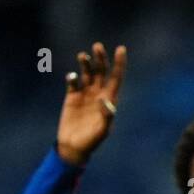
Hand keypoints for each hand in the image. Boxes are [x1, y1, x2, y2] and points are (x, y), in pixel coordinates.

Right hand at [56, 42, 126, 165]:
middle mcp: (98, 94)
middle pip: (101, 71)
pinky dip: (72, 77)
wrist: (74, 147)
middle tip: (98, 46)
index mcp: (109, 100)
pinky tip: (72, 78)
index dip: (119, 64)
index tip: (121, 49)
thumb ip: (106, 116)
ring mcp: (85, 94)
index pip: (116, 78)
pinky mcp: (71, 96)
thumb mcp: (102, 131)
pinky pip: (73, 82)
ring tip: (83, 56)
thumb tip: (105, 100)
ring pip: (87, 73)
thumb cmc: (91, 141)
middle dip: (101, 58)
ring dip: (86, 63)